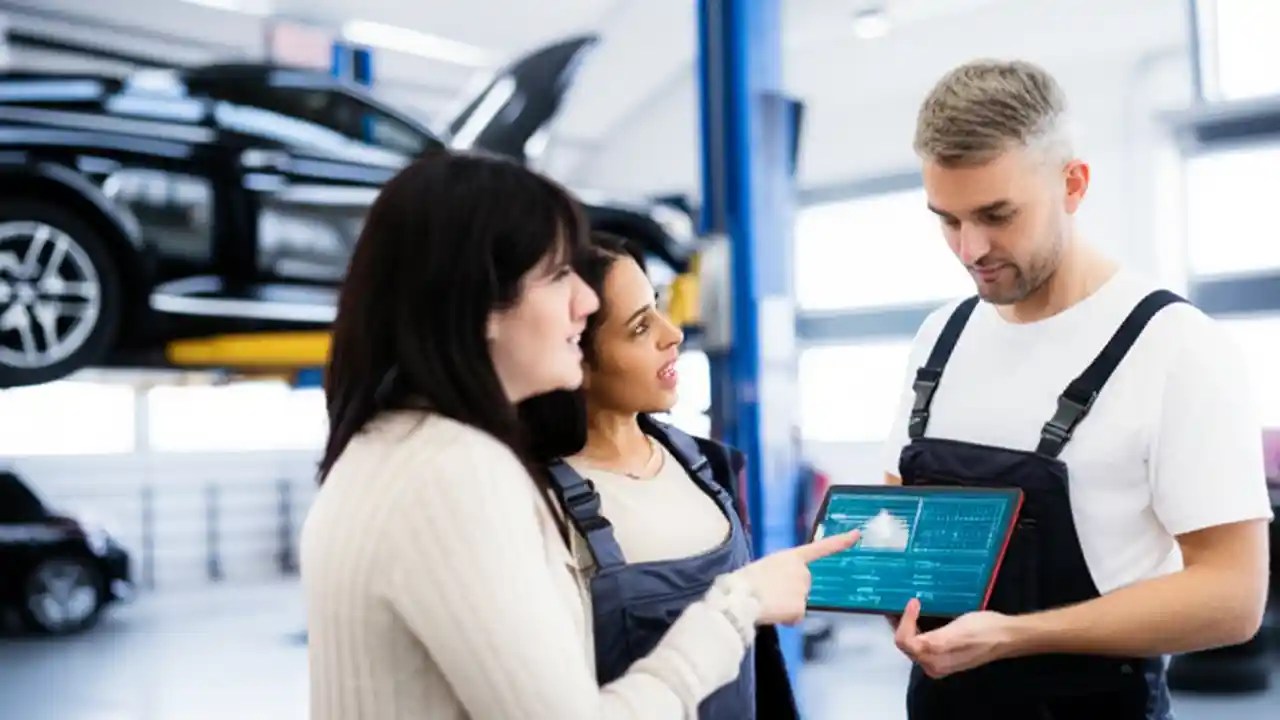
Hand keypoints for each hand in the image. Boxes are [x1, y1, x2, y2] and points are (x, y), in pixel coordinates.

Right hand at [738, 529, 859, 625]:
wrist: (740, 597)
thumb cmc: (744, 581)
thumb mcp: (765, 567)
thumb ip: (781, 573)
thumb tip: (782, 589)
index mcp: (791, 557)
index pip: (821, 547)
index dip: (841, 541)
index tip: (857, 535)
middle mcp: (802, 571)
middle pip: (803, 585)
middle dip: (790, 592)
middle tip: (769, 593)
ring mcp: (803, 589)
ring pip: (798, 603)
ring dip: (786, 606)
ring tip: (767, 602)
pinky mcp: (800, 607)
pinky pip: (795, 617)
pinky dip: (786, 619)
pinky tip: (773, 613)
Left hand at [893, 598, 1016, 678]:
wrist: (1006, 635)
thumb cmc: (984, 631)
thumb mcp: (959, 632)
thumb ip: (936, 641)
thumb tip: (915, 642)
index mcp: (934, 661)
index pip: (905, 642)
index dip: (905, 620)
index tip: (914, 601)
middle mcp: (932, 665)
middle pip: (905, 644)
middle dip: (900, 622)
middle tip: (902, 600)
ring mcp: (937, 661)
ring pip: (911, 642)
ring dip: (907, 623)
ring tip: (909, 605)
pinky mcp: (943, 654)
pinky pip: (921, 641)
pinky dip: (916, 626)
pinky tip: (919, 614)